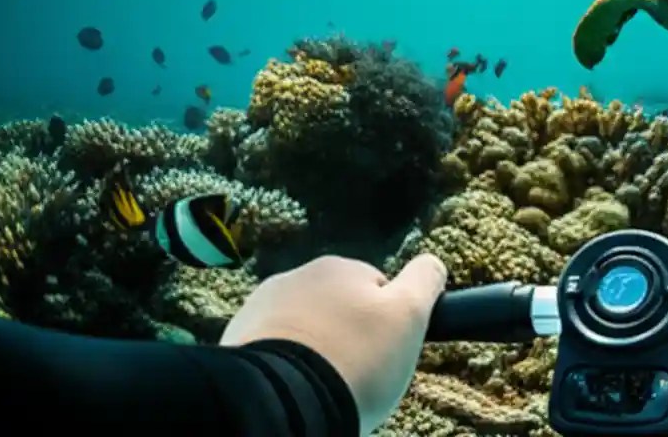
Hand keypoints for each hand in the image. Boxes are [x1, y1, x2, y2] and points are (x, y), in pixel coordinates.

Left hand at [220, 253, 446, 434]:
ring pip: (305, 328)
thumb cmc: (354, 360)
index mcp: (341, 267)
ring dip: (315, 350)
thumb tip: (432, 263)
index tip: (386, 353)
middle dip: (349, 335)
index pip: (379, 289)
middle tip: (357, 375)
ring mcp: (260, 307)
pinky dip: (285, 366)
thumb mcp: (408, 317)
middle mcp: (298, 276)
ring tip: (322, 387)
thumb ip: (425, 281)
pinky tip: (294, 389)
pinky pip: (273, 350)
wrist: (278, 404)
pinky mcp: (234, 341)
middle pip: (339, 308)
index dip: (389, 322)